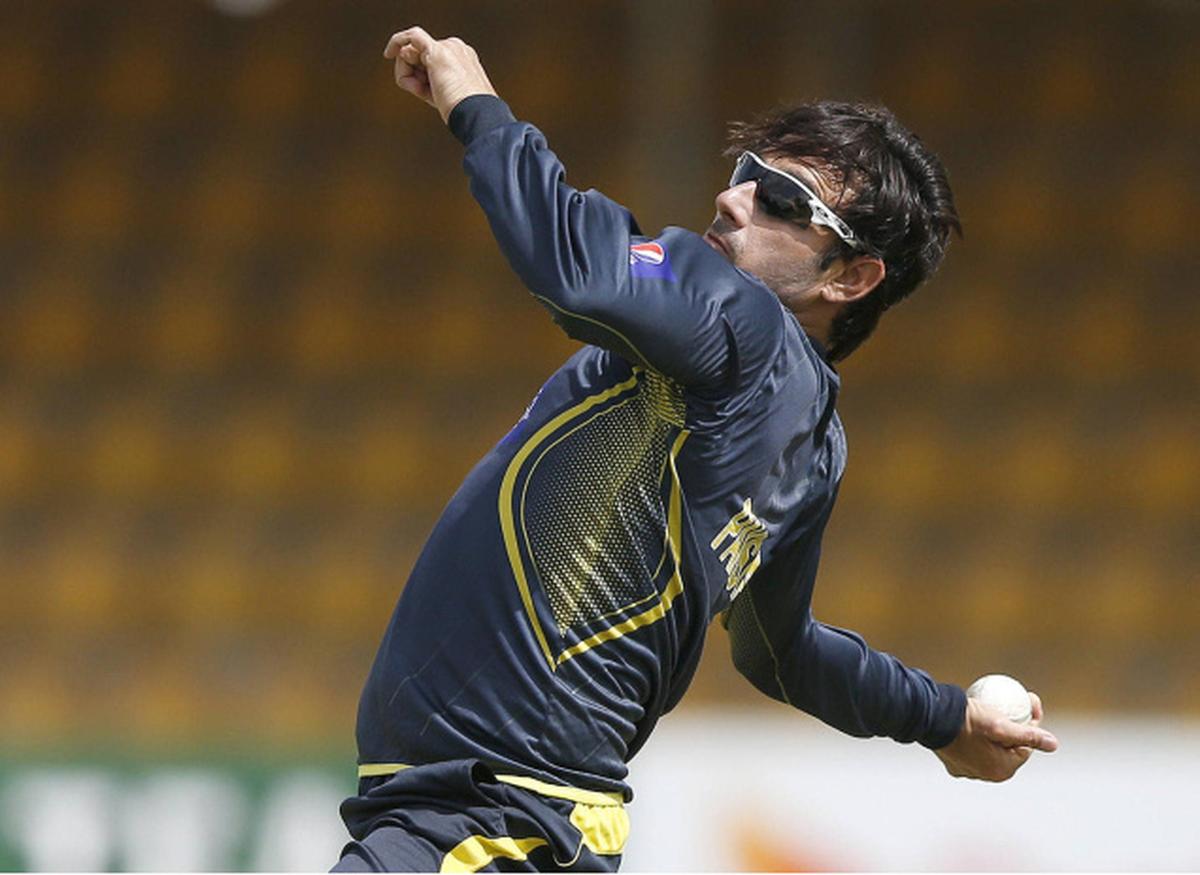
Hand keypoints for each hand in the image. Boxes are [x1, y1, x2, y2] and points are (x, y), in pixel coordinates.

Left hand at [383, 27, 498, 123]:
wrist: (477, 115)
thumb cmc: (465, 113)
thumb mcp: (445, 97)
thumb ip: (429, 82)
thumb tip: (407, 63)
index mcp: (462, 59)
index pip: (429, 61)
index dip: (420, 78)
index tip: (425, 95)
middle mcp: (456, 49)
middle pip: (418, 55)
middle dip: (413, 75)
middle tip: (423, 93)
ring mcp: (448, 48)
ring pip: (411, 53)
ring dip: (407, 74)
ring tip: (422, 91)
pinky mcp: (436, 51)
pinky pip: (409, 38)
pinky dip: (396, 42)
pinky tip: (388, 53)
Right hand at [934, 691, 1058, 781]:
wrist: (929, 719)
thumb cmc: (967, 722)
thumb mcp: (1000, 726)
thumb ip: (1028, 735)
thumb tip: (1053, 744)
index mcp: (1000, 771)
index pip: (1025, 747)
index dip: (1031, 723)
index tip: (1029, 701)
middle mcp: (985, 775)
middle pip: (1008, 748)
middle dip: (1016, 726)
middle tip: (1014, 703)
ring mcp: (968, 770)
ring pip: (991, 748)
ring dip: (998, 731)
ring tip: (997, 708)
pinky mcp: (954, 762)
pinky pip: (973, 748)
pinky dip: (979, 736)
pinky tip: (979, 717)